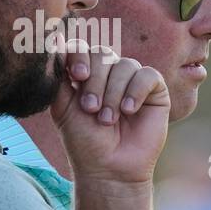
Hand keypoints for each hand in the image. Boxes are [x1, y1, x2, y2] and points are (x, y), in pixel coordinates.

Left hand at [51, 39, 169, 184]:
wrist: (108, 169)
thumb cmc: (84, 141)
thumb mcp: (63, 107)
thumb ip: (58, 75)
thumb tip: (56, 40)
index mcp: (86, 74)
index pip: (81, 48)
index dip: (79, 56)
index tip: (77, 77)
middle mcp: (109, 74)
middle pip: (102, 54)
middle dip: (95, 81)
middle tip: (91, 109)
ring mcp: (132, 81)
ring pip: (124, 65)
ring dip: (113, 92)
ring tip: (108, 119)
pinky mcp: (154, 91)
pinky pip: (147, 75)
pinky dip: (136, 91)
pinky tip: (128, 110)